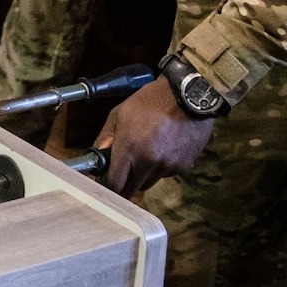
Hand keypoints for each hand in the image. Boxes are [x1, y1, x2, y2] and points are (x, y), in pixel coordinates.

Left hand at [93, 79, 215, 196]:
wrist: (188, 97)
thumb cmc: (149, 102)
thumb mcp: (119, 114)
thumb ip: (106, 138)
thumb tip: (98, 157)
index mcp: (129, 149)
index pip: (114, 184)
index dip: (107, 186)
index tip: (105, 181)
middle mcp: (148, 163)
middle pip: (131, 190)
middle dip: (124, 184)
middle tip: (122, 173)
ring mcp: (167, 167)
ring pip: (149, 182)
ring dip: (142, 176)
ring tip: (145, 154)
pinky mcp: (183, 166)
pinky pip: (165, 174)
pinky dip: (160, 168)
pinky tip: (162, 149)